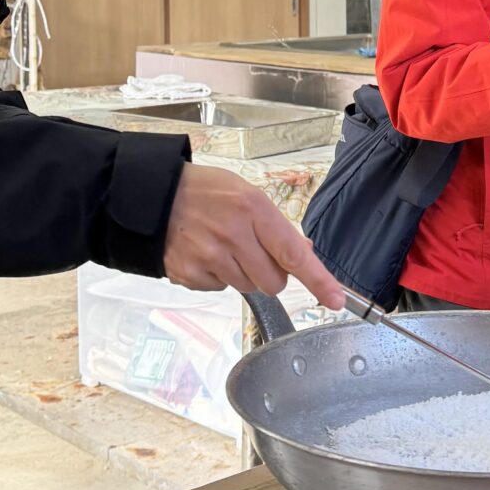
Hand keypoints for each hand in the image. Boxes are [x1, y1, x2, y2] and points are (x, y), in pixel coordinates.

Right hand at [163, 164, 345, 308]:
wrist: (151, 196)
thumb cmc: (204, 191)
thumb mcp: (246, 193)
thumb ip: (275, 224)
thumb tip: (304, 251)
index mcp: (252, 209)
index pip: (293, 253)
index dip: (318, 279)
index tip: (337, 299)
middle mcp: (232, 235)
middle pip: (273, 282)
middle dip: (271, 273)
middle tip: (253, 251)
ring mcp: (209, 257)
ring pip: (247, 287)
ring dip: (242, 274)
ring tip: (222, 247)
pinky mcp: (189, 275)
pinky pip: (220, 289)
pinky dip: (217, 277)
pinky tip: (204, 254)